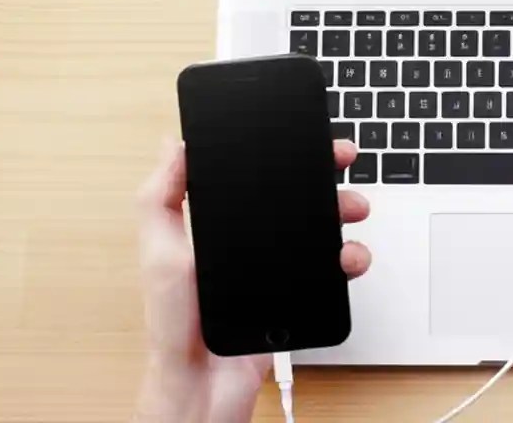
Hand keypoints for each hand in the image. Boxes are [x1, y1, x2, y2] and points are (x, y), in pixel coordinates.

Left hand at [134, 138, 370, 422]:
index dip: (278, 150)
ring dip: (343, 210)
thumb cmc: (173, 321)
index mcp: (219, 222)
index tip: (298, 131)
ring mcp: (278, 265)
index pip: (253, 174)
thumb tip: (173, 145)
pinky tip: (348, 257)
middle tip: (341, 158)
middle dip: (323, 172)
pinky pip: (333, 267)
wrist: (204, 380)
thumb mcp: (159, 250)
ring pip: (323, 226)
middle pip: (296, 193)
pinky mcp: (299, 291)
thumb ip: (161, 197)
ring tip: (352, 209)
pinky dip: (350, 257)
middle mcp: (252, 240)